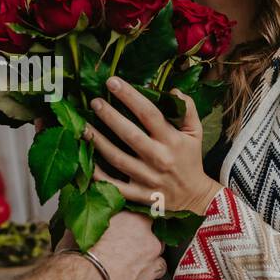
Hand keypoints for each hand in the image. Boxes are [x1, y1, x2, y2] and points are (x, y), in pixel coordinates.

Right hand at [16, 211, 166, 279]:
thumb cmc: (77, 257)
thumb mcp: (77, 230)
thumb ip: (87, 224)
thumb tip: (81, 220)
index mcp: (133, 221)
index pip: (146, 215)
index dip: (137, 223)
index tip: (129, 227)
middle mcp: (148, 243)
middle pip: (156, 240)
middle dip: (145, 246)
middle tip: (128, 252)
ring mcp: (150, 268)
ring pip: (161, 265)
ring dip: (151, 268)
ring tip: (136, 273)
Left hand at [85, 76, 222, 215]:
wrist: (195, 197)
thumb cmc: (190, 160)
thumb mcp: (196, 132)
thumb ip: (188, 109)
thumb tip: (174, 90)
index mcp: (172, 140)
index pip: (149, 114)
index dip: (130, 96)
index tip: (113, 82)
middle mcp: (159, 158)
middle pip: (130, 135)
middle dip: (110, 116)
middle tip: (94, 101)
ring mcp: (147, 178)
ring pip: (117, 159)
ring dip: (98, 142)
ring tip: (83, 126)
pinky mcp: (138, 195)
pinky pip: (114, 186)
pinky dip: (98, 175)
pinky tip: (84, 160)